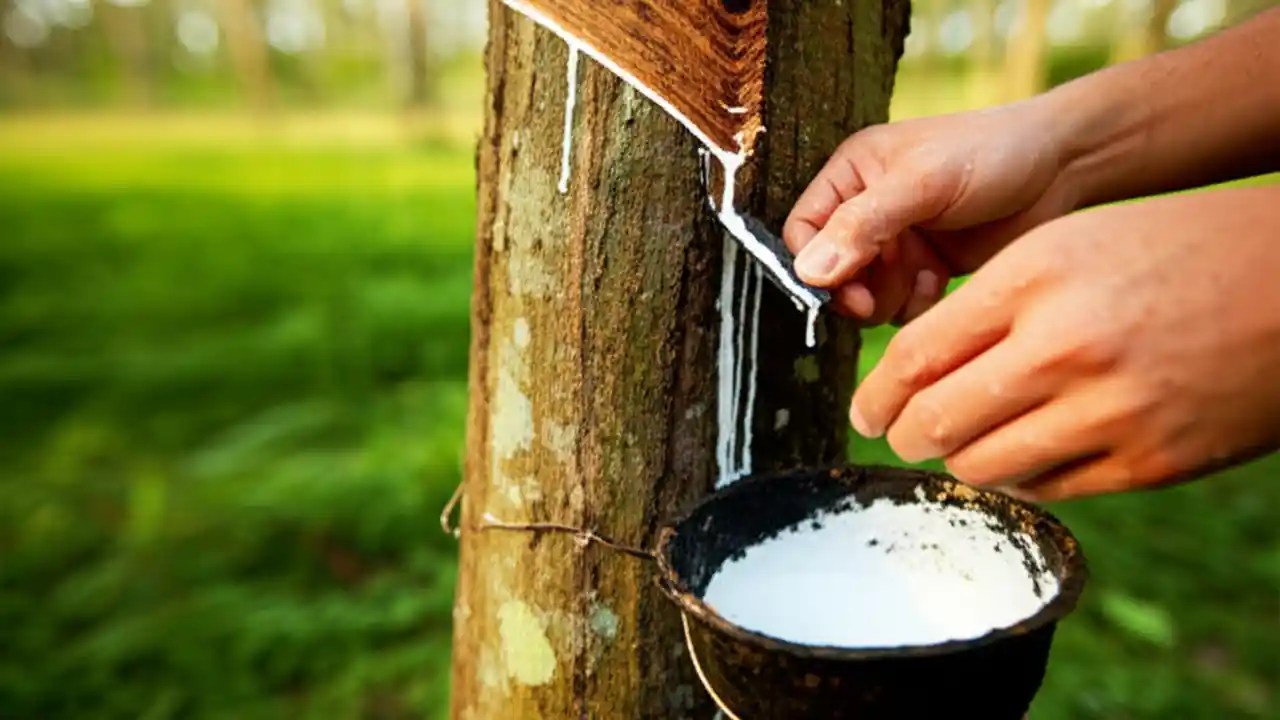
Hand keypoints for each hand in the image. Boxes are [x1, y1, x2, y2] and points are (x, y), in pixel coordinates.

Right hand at [783, 99, 1083, 324]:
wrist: (1064, 168)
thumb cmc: (992, 153)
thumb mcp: (922, 183)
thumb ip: (863, 225)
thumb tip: (808, 272)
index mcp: (851, 175)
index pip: (802, 232)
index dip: (814, 267)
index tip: (846, 291)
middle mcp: (865, 209)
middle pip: (828, 271)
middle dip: (853, 289)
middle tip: (876, 302)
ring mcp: (896, 242)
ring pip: (862, 294)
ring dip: (885, 299)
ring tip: (920, 280)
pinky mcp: (925, 269)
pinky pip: (897, 306)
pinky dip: (913, 305)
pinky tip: (939, 283)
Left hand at [850, 186, 1279, 501]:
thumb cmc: (1175, 251)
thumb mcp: (1071, 245)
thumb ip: (988, 304)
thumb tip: (916, 371)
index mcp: (1034, 278)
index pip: (916, 354)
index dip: (877, 393)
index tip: (865, 411)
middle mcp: (1064, 347)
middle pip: (935, 420)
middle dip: (905, 436)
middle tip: (903, 435)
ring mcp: (1110, 411)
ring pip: (982, 465)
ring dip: (960, 461)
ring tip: (962, 445)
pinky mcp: (1149, 462)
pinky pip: (1047, 489)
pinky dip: (1022, 478)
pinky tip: (1026, 456)